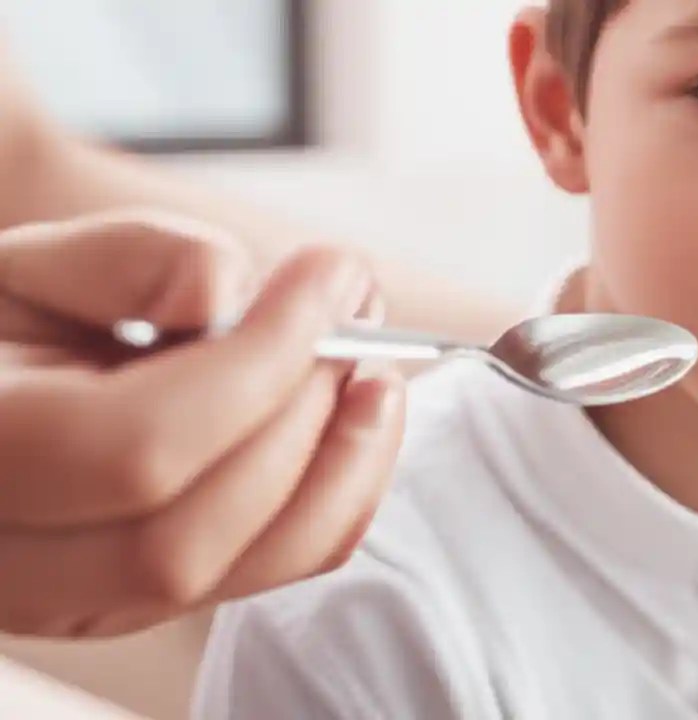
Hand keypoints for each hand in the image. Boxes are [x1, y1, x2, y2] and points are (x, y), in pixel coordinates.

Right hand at [0, 211, 405, 637]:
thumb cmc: (7, 325)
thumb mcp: (34, 264)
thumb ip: (131, 261)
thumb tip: (230, 292)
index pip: (138, 448)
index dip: (260, 363)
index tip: (332, 276)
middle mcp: (12, 569)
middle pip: (188, 537)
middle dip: (303, 415)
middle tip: (355, 312)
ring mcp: (78, 605)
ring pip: (234, 573)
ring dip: (337, 464)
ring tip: (375, 370)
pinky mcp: (148, 605)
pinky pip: (266, 570)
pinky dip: (338, 494)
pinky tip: (361, 417)